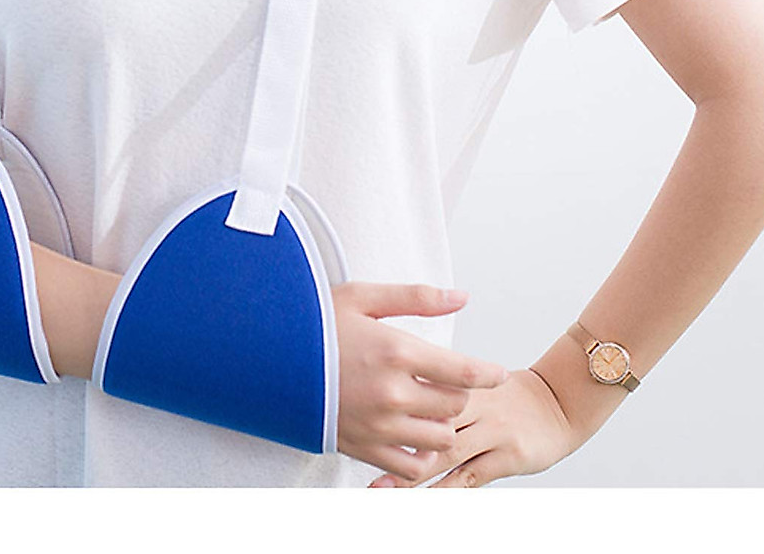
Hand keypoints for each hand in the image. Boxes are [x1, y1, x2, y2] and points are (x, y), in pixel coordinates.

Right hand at [332, 281, 510, 480]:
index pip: (462, 372)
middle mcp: (391, 393)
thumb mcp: (364, 297)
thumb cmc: (314, 322)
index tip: (497, 373)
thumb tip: (462, 297)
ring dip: (442, 423)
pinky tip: (415, 434)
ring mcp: (377, 425)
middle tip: (445, 380)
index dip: (487, 373)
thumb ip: (417, 298)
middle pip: (454, 406)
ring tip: (429, 405)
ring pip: (439, 438)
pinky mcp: (362, 447)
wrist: (266, 355)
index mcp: (395, 351)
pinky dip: (423, 455)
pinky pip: (411, 467)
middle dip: (458, 392)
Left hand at [366, 367, 583, 487]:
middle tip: (357, 456)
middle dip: (389, 441)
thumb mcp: (472, 381)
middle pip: (424, 421)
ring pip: (443, 454)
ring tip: (378, 491)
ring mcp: (489, 432)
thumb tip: (393, 387)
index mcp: (459, 380)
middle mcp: (472, 404)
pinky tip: (422, 501)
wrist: (559, 402)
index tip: (352, 414)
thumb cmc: (508, 394)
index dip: (387, 401)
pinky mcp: (506, 457)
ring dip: (409, 475)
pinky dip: (443, 492)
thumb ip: (436, 383)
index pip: (419, 387)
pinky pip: (469, 478)